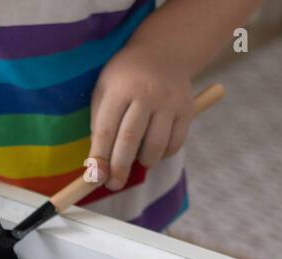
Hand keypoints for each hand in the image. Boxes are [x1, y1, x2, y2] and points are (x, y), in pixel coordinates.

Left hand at [88, 45, 193, 190]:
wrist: (164, 51)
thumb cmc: (125, 78)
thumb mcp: (104, 89)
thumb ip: (99, 123)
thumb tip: (99, 163)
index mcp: (120, 88)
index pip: (106, 130)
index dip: (99, 157)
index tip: (94, 178)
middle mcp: (147, 94)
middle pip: (130, 140)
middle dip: (119, 168)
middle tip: (114, 184)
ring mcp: (170, 101)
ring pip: (156, 145)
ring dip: (144, 161)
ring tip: (137, 160)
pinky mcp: (187, 109)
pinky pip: (175, 143)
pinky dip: (163, 154)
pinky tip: (154, 150)